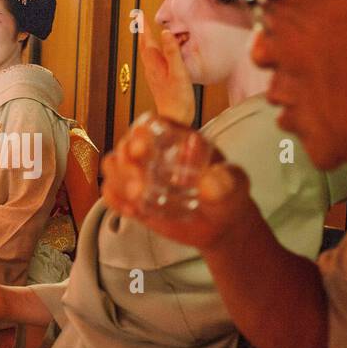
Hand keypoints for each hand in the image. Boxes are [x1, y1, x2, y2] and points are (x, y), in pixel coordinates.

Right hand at [100, 120, 251, 252]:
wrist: (218, 223)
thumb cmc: (227, 195)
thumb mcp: (234, 186)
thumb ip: (226, 182)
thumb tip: (211, 183)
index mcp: (177, 137)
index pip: (153, 124)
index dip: (141, 133)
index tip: (140, 149)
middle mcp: (153, 150)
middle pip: (126, 145)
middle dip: (125, 161)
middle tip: (138, 185)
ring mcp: (139, 172)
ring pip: (113, 167)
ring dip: (118, 181)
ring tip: (137, 200)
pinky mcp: (131, 194)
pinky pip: (112, 192)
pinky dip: (116, 200)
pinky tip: (132, 211)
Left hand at [141, 29, 196, 124]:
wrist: (174, 118)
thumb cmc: (178, 98)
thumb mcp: (179, 72)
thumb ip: (173, 52)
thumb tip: (165, 34)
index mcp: (155, 64)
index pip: (147, 41)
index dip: (144, 28)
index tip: (140, 15)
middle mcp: (151, 69)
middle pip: (144, 47)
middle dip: (143, 33)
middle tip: (140, 20)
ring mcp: (153, 76)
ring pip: (148, 54)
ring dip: (147, 42)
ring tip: (147, 33)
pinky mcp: (158, 82)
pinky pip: (154, 62)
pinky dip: (154, 52)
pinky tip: (159, 54)